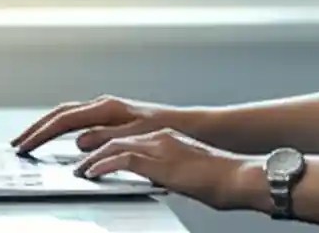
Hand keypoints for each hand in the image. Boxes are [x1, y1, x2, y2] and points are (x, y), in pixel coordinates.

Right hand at [9, 95, 193, 155]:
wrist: (190, 125)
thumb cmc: (167, 130)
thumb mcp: (137, 137)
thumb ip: (107, 138)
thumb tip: (78, 142)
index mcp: (107, 108)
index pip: (64, 120)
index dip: (41, 133)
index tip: (24, 146)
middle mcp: (104, 105)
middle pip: (60, 114)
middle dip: (37, 128)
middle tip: (17, 144)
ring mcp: (107, 110)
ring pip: (67, 115)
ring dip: (47, 128)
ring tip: (30, 141)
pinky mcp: (111, 118)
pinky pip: (77, 121)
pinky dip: (61, 129)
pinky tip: (57, 140)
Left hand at [73, 127, 265, 211]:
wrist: (240, 177)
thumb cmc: (220, 180)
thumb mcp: (184, 173)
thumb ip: (165, 172)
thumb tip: (154, 180)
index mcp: (165, 138)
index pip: (125, 137)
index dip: (103, 145)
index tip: (88, 156)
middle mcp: (158, 137)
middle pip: (114, 137)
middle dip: (91, 148)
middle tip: (78, 162)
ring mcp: (159, 147)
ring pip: (114, 145)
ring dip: (92, 159)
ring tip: (79, 171)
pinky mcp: (160, 161)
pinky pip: (123, 160)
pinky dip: (104, 166)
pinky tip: (93, 174)